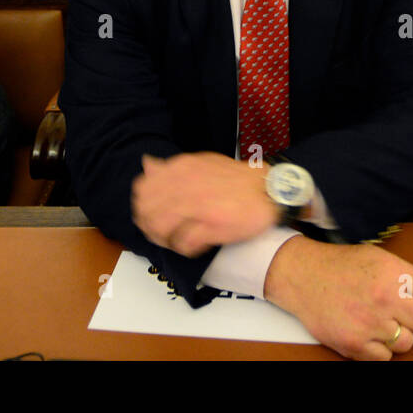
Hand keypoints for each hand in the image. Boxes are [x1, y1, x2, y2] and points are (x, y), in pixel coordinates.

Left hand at [132, 152, 277, 256]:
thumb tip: (147, 164)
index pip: (143, 189)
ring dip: (164, 240)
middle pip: (147, 212)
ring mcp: (198, 206)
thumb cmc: (237, 179)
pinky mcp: (211, 226)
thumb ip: (173, 166)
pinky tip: (193, 246)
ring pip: (160, 229)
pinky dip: (184, 249)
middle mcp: (186, 185)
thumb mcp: (202, 163)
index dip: (143, 205)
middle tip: (161, 233)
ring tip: (176, 241)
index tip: (151, 214)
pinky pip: (184, 244)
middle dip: (149, 226)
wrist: (270, 191)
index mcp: (182, 168)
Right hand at [263, 237, 412, 360]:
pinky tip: (368, 333)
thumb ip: (404, 276)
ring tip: (379, 322)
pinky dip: (378, 350)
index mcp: (394, 273)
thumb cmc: (340, 265)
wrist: (303, 276)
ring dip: (396, 336)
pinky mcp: (355, 343)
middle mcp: (386, 298)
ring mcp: (371, 323)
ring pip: (406, 343)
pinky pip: (384, 358)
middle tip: (399, 314)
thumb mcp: (378, 258)